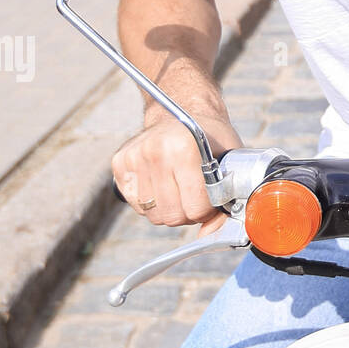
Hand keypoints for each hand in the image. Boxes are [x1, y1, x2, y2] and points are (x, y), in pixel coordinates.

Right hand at [112, 114, 241, 227]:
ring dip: (170, 208)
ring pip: (154, 215)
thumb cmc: (212, 138)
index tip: (212, 197)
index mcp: (185, 147)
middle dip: (189, 212)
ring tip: (180, 187)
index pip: (196, 207)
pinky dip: (152, 202)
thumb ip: (226, 198)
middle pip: (172, 215)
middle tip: (196, 194)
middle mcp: (155, 150)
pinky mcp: (119, 163)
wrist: (186, 109)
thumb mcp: (229, 161)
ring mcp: (133, 156)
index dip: (208, 208)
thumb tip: (208, 237)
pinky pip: (137, 205)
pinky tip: (163, 182)